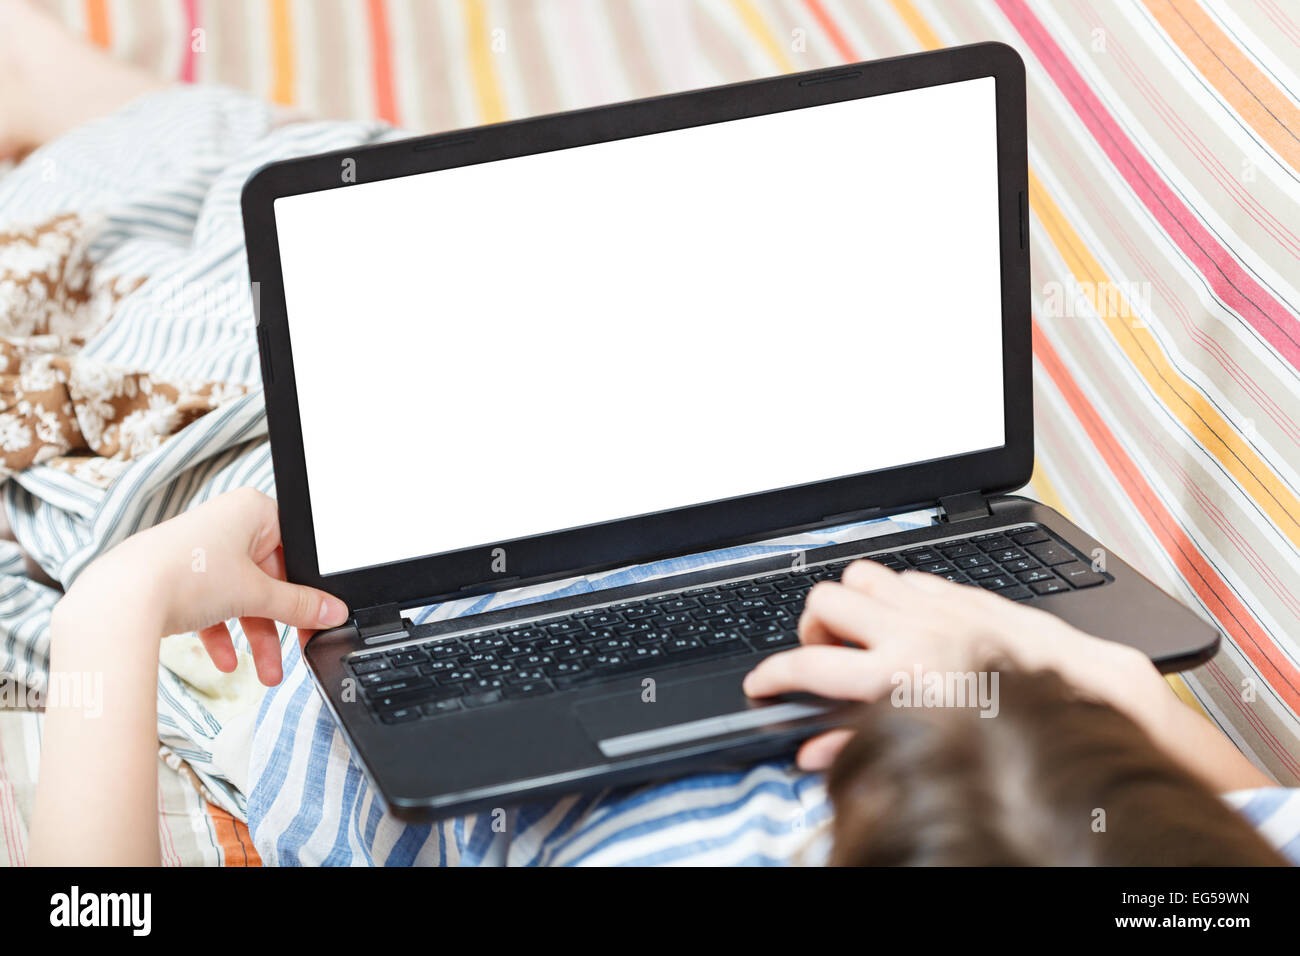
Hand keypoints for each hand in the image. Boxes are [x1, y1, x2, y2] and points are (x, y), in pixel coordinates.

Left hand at [55, 487, 348, 684]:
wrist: (121, 598)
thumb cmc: (185, 574)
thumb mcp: (256, 594)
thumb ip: (299, 606)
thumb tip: (333, 611)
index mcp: (251, 511)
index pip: (294, 552)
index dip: (306, 591)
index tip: (316, 621)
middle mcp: (225, 525)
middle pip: (267, 579)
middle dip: (279, 625)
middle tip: (296, 652)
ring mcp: (198, 550)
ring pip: (239, 597)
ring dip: (255, 638)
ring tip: (265, 674)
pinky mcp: (176, 576)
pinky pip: (211, 606)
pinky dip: (221, 635)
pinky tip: (227, 662)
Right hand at [743, 559, 1163, 770]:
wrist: (1073, 690)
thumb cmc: (1007, 723)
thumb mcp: (923, 742)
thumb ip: (858, 742)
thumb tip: (813, 750)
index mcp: (898, 675)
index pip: (808, 667)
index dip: (770, 675)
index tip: (760, 683)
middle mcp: (912, 632)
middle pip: (824, 602)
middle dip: (812, 629)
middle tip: (826, 657)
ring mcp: (935, 606)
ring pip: (859, 575)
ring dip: (851, 603)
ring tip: (862, 635)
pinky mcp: (958, 593)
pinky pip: (905, 575)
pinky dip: (894, 596)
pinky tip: (906, 624)